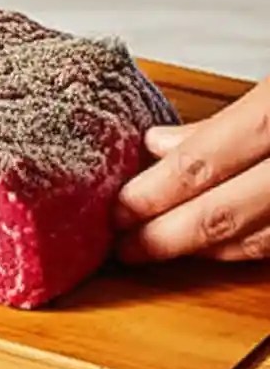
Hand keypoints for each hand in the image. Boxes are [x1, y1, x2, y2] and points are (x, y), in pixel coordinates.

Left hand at [115, 79, 269, 262]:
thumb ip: (222, 120)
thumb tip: (158, 144)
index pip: (198, 164)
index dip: (150, 195)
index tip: (116, 211)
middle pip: (220, 214)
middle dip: (163, 235)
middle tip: (123, 244)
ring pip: (253, 239)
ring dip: (200, 248)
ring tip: (158, 246)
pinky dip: (242, 246)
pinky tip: (212, 245)